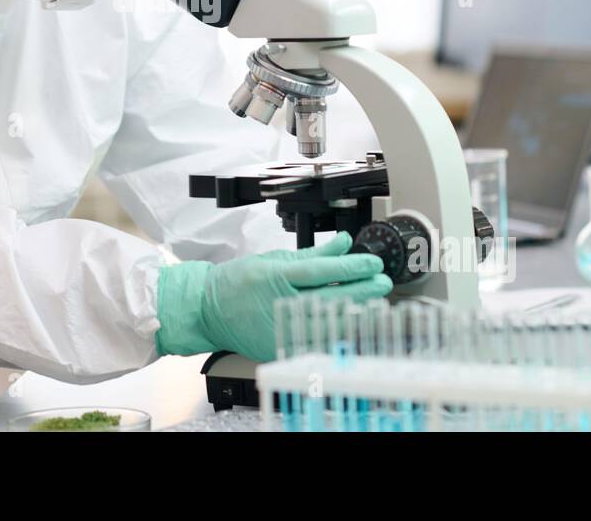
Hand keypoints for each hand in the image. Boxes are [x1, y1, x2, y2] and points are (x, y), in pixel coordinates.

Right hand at [155, 232, 392, 361]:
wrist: (208, 310)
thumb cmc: (237, 282)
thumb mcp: (274, 258)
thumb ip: (312, 253)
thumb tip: (344, 243)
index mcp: (277, 276)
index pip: (322, 271)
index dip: (352, 268)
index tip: (373, 263)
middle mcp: (279, 303)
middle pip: (331, 298)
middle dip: (362, 290)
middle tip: (382, 282)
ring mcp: (280, 329)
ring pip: (328, 322)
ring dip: (356, 312)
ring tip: (375, 302)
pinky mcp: (282, 347)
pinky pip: (316, 339)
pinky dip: (337, 330)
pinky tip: (353, 324)